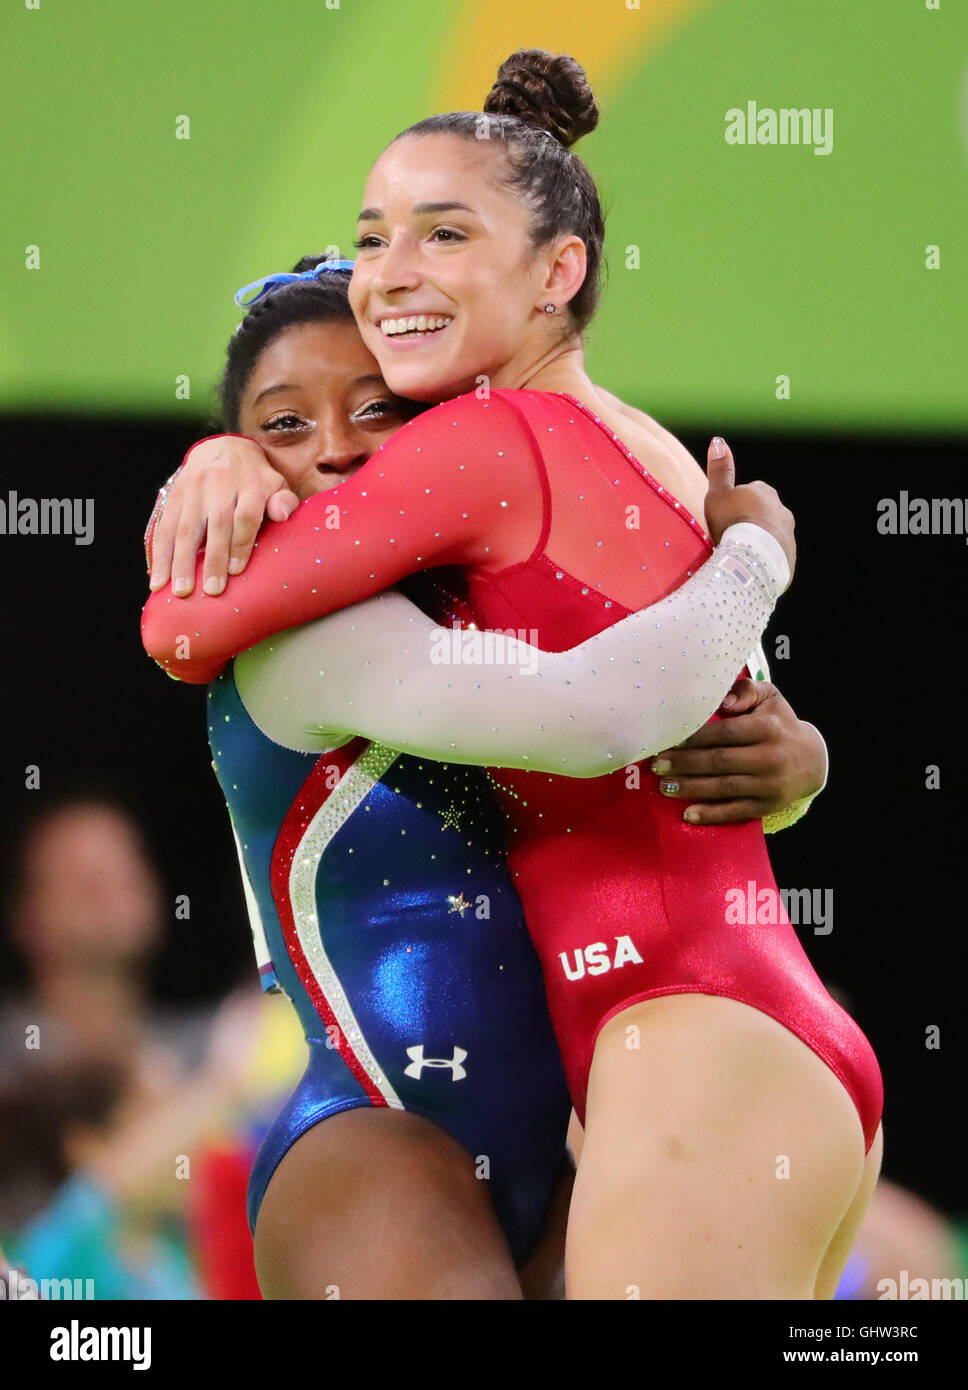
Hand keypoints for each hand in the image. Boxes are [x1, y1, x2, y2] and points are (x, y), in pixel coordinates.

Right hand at [147, 435, 298, 596]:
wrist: (224, 448)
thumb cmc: (256, 479)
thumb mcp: (276, 484)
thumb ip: (284, 501)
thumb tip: (283, 514)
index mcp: (250, 483)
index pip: (245, 515)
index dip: (240, 543)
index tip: (236, 570)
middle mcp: (220, 484)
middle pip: (216, 524)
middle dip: (212, 559)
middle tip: (211, 590)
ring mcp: (194, 490)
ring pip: (185, 527)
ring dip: (180, 561)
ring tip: (179, 591)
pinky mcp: (174, 495)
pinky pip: (164, 526)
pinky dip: (159, 554)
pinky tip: (158, 579)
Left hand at [650, 677, 825, 824]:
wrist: (813, 762)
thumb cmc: (780, 725)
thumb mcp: (770, 699)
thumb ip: (746, 691)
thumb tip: (721, 702)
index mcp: (767, 728)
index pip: (724, 732)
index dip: (693, 738)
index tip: (668, 739)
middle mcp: (769, 757)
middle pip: (719, 761)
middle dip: (684, 764)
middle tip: (656, 765)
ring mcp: (768, 785)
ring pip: (723, 787)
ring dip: (690, 788)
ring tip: (664, 786)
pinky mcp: (766, 806)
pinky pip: (735, 811)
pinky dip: (711, 814)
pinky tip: (687, 814)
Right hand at [704, 437, 795, 582]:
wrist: (752, 559)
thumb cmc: (731, 523)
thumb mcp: (717, 495)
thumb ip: (719, 470)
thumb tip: (718, 440)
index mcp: (764, 492)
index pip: (748, 493)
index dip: (734, 505)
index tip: (725, 517)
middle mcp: (781, 510)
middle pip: (762, 512)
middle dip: (750, 520)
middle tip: (731, 534)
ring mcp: (787, 534)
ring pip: (769, 533)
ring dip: (757, 539)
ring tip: (740, 552)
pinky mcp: (789, 556)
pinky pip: (774, 554)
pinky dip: (763, 557)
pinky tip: (750, 564)